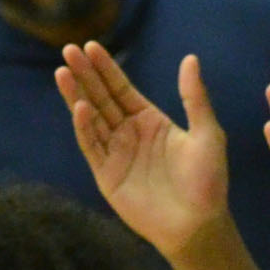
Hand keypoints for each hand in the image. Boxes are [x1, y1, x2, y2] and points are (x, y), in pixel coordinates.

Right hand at [57, 42, 234, 254]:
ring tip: (62, 72)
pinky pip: (92, 146)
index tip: (90, 46)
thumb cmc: (208, 180)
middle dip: (85, 75)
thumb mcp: (207, 133)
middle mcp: (129, 133)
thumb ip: (194, 97)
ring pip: (91, 118)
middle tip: (69, 50)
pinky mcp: (107, 175)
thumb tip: (190, 58)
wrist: (198, 223)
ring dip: (77, 96)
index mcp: (151, 120)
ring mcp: (116, 153)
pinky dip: (84, 127)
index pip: (122, 88)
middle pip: (102, 98)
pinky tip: (79, 107)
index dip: (106, 68)